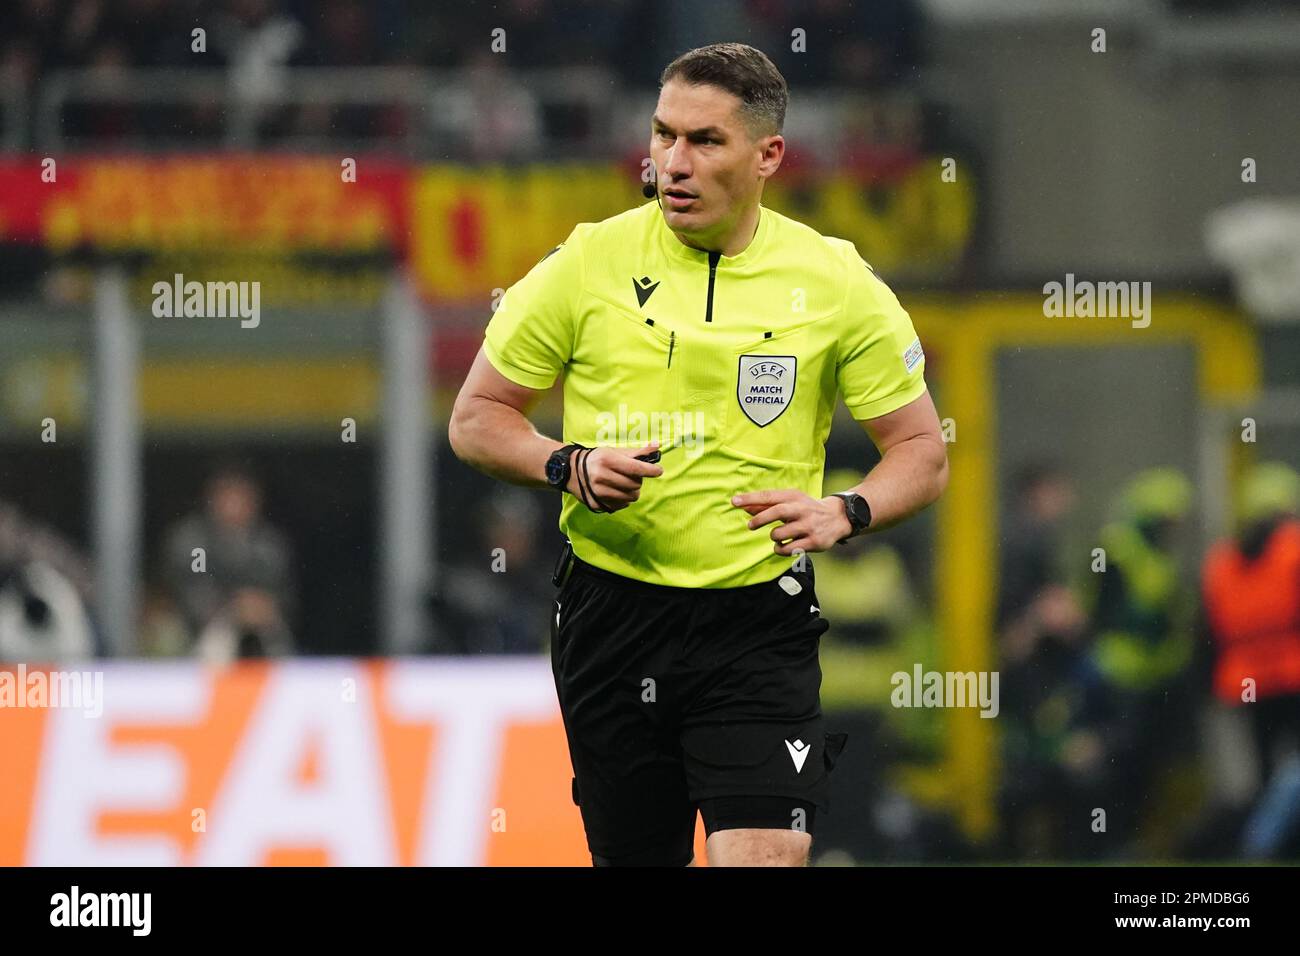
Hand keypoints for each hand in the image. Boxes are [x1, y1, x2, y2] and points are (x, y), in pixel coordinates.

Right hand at [566, 442, 663, 511]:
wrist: (571, 471)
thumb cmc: (597, 458)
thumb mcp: (614, 451)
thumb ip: (636, 451)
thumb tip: (657, 446)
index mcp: (607, 460)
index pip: (635, 468)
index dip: (650, 470)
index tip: (659, 470)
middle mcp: (601, 476)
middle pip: (635, 484)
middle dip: (638, 480)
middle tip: (632, 475)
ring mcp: (598, 492)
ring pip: (630, 497)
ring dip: (632, 491)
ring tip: (625, 484)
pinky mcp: (597, 503)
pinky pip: (621, 505)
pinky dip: (624, 500)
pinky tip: (617, 491)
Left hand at [731, 488, 852, 554]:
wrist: (838, 517)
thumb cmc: (806, 509)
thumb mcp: (790, 502)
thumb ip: (766, 505)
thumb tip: (742, 506)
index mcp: (794, 497)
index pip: (769, 496)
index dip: (750, 499)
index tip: (734, 502)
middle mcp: (801, 509)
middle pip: (777, 511)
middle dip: (760, 519)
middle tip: (750, 526)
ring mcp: (808, 526)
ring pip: (780, 534)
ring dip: (773, 537)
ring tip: (777, 536)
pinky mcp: (813, 542)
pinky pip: (788, 549)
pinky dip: (780, 549)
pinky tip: (783, 545)